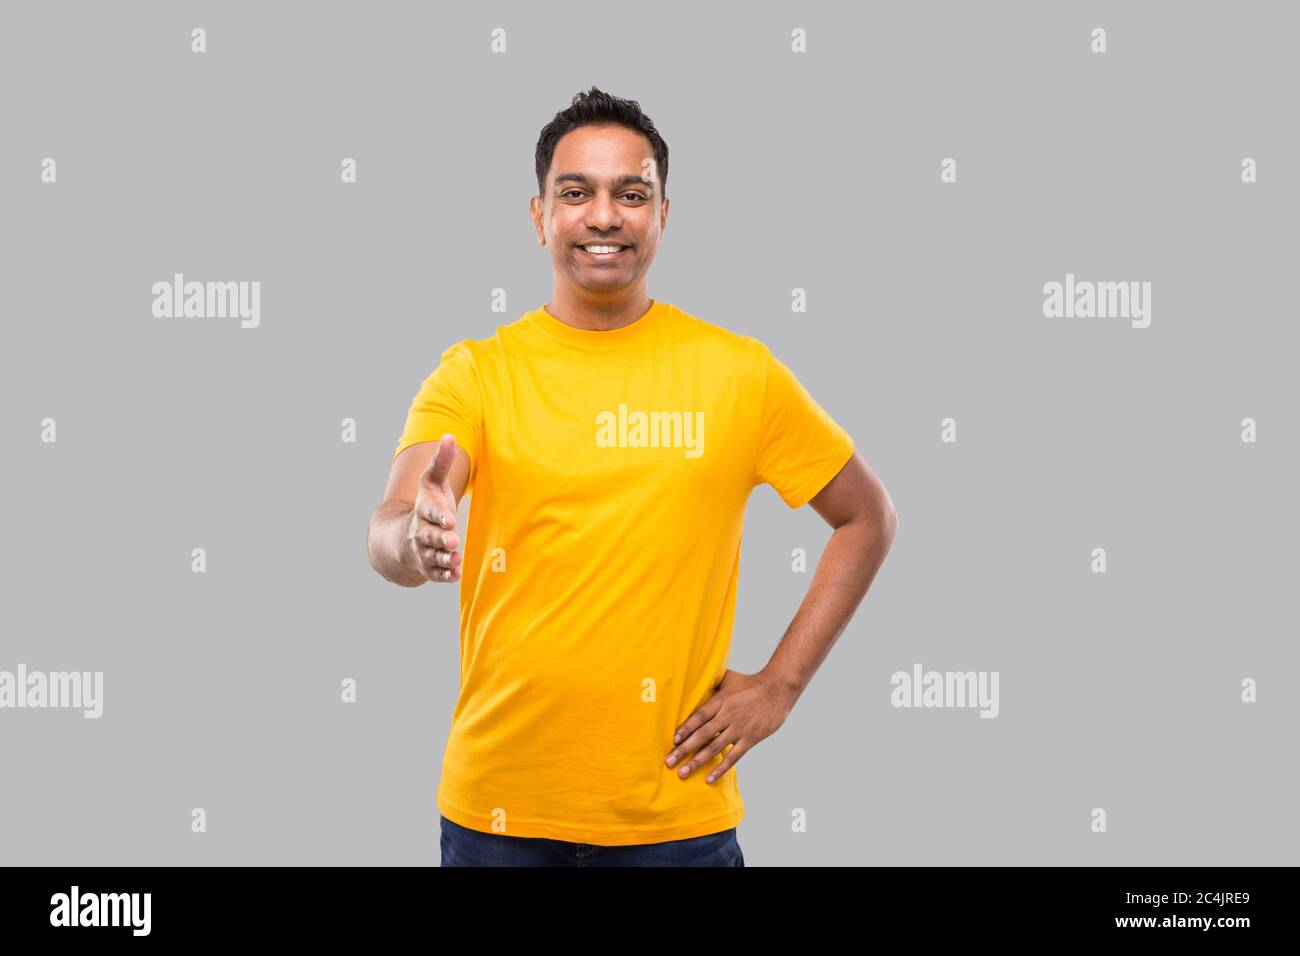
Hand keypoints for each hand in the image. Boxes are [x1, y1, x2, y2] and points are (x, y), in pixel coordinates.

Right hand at [404, 434, 462, 583]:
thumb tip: (449, 435)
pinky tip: (456, 575)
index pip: (430, 512)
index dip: (439, 515)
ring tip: (455, 558)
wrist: (404, 536)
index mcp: (423, 510)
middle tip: (453, 540)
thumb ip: (441, 461)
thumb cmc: (427, 505)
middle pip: (430, 536)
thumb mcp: (432, 482)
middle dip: (440, 538)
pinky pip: (437, 574)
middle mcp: (421, 532)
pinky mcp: (430, 567)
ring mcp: (424, 551)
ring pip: (434, 556)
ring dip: (445, 558)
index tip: (449, 518)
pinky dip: (446, 575)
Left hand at [664, 668, 796, 784]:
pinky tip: (709, 778)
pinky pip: (733, 756)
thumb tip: (695, 678)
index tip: (673, 740)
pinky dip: (721, 768)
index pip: (699, 716)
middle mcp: (727, 716)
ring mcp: (739, 729)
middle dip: (683, 749)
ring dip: (697, 761)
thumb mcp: (729, 678)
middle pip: (702, 735)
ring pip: (714, 748)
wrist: (777, 689)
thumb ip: (712, 682)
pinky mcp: (750, 739)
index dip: (685, 728)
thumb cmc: (751, 683)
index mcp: (720, 701)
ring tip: (682, 772)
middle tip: (668, 761)